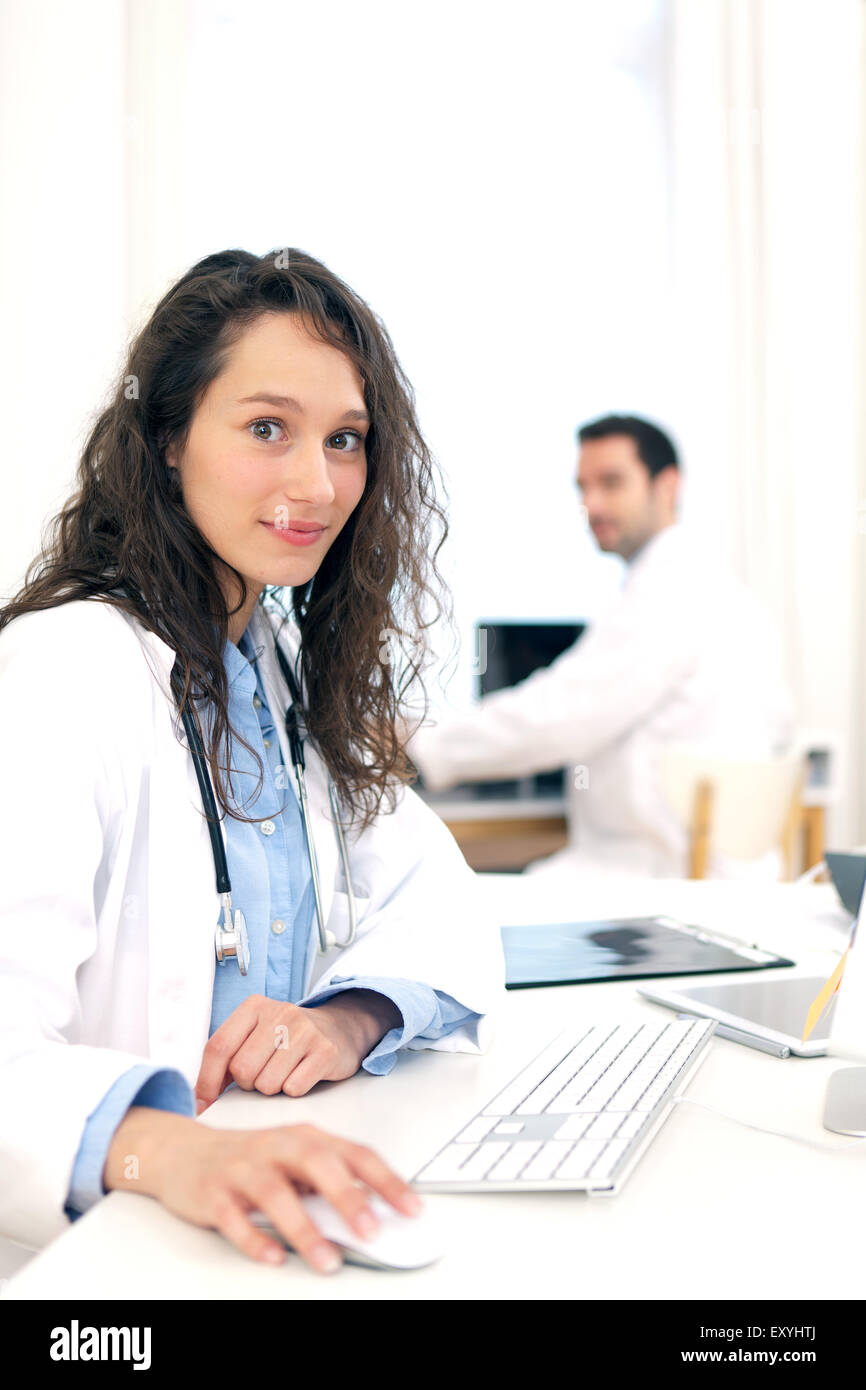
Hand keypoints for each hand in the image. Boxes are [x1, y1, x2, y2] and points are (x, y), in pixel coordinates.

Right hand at [104, 1108, 422, 1272]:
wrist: (182, 1152)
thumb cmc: (251, 1158)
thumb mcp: (295, 1162)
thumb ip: (330, 1183)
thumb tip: (374, 1215)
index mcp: (306, 1137)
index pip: (354, 1154)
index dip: (386, 1180)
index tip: (412, 1208)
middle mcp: (277, 1147)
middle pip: (318, 1165)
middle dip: (348, 1198)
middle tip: (372, 1231)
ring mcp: (243, 1168)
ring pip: (275, 1194)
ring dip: (304, 1229)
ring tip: (327, 1260)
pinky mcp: (213, 1193)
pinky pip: (233, 1218)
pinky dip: (254, 1239)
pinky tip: (273, 1257)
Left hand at [194, 991, 402, 1112]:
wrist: (338, 1029)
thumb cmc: (286, 1039)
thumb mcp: (254, 1035)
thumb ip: (225, 1060)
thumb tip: (199, 1101)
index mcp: (253, 1007)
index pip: (218, 1047)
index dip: (207, 1081)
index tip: (205, 1103)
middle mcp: (279, 1012)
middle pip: (242, 1069)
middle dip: (248, 1083)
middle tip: (262, 1074)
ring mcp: (305, 1030)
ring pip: (267, 1083)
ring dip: (272, 1088)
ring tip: (284, 1072)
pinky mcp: (325, 1051)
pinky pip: (293, 1088)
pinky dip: (294, 1090)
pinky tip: (302, 1074)